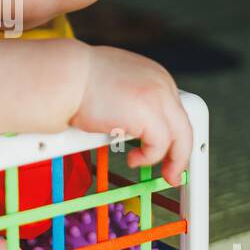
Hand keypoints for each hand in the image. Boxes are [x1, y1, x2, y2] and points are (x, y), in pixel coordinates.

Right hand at [69, 45, 192, 186]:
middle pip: (183, 125)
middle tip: (171, 173)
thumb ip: (130, 99)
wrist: (66, 77)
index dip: (173, 135)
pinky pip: (160, 146)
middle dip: (179, 154)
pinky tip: (132, 159)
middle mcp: (162, 83)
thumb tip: (129, 122)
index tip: (167, 152)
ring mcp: (159, 98)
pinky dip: (149, 157)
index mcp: (155, 75)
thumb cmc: (77, 81)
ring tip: (152, 169)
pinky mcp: (150, 115)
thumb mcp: (115, 84)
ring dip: (170, 160)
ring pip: (181, 137)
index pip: (175, 111)